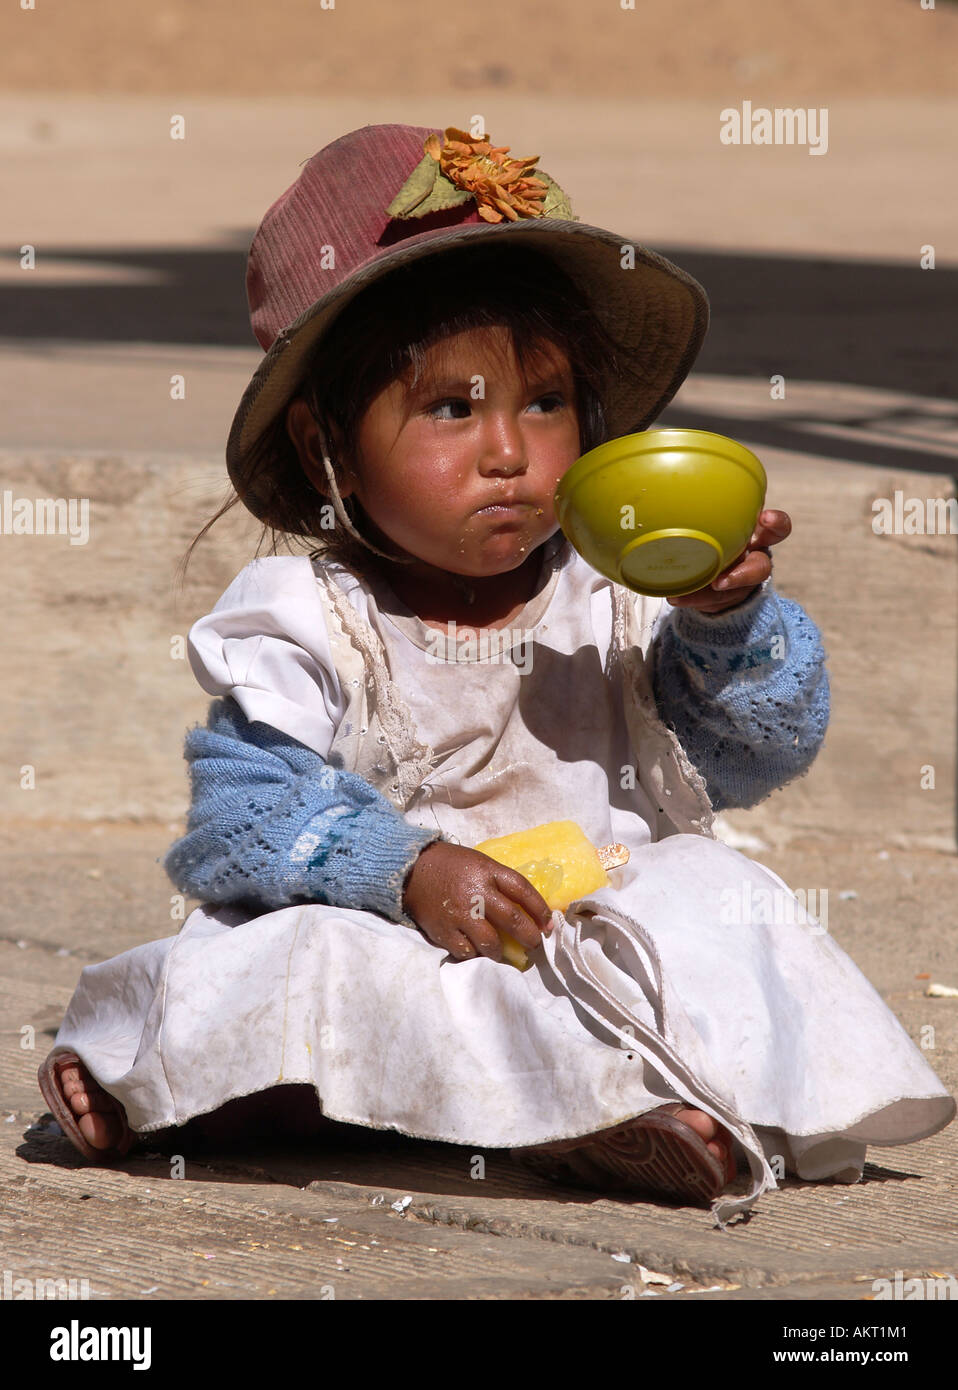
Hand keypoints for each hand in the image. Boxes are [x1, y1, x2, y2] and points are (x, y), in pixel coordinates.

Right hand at [402, 840, 553, 962]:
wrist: (411, 870)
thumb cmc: (451, 865)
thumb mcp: (480, 862)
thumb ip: (499, 882)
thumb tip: (525, 907)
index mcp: (488, 872)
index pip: (522, 890)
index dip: (540, 909)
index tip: (548, 924)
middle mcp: (476, 894)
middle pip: (512, 920)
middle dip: (529, 936)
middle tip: (535, 944)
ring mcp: (459, 915)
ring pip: (490, 943)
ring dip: (502, 952)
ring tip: (504, 953)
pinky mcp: (443, 931)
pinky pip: (466, 952)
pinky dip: (475, 954)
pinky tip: (478, 951)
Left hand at [667, 508, 791, 614]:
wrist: (713, 567)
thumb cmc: (717, 533)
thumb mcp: (718, 521)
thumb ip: (710, 511)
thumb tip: (677, 488)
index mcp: (757, 536)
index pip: (778, 529)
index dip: (776, 524)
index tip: (765, 518)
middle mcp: (754, 559)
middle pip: (761, 569)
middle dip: (741, 575)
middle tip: (719, 582)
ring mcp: (743, 583)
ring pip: (731, 591)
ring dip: (707, 594)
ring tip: (681, 594)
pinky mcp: (728, 599)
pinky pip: (713, 603)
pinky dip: (692, 600)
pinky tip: (675, 597)